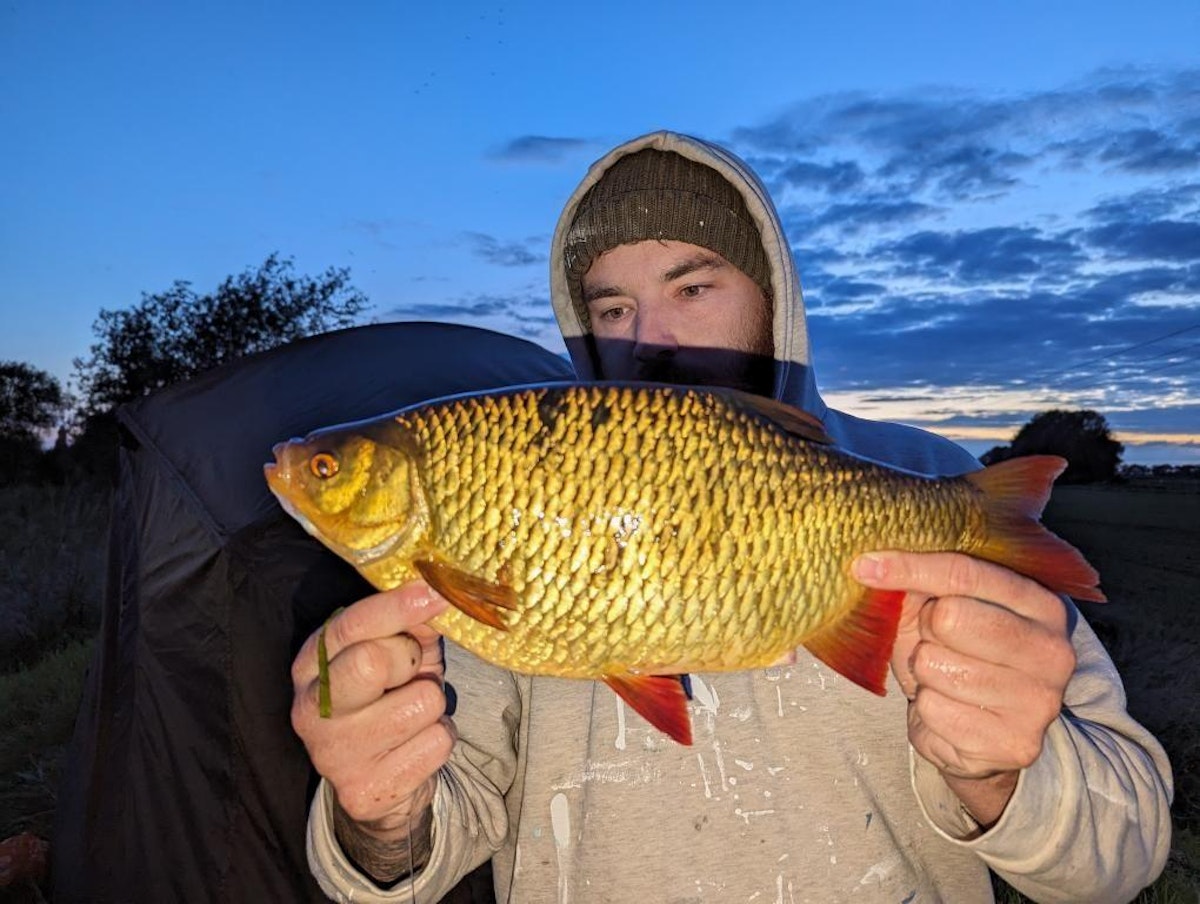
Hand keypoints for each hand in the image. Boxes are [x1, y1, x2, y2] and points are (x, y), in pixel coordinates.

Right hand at [291, 581, 452, 845]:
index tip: (435, 592)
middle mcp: (309, 708)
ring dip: (433, 706)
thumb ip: (412, 622)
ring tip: (414, 714)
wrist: (387, 779)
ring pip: (420, 704)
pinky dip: (439, 740)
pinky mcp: (363, 792)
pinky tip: (416, 747)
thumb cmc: (394, 697)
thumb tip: (439, 595)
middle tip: (412, 672)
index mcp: (311, 664)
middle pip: (371, 662)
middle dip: (409, 660)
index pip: (350, 625)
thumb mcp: (401, 650)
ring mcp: (331, 756)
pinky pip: (436, 745)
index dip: (396, 606)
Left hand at [852, 551, 1075, 825]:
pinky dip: (926, 707)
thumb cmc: (954, 658)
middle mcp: (1053, 651)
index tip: (864, 566)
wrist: (976, 735)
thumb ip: (918, 583)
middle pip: (950, 616)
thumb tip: (872, 566)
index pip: (966, 573)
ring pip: (935, 664)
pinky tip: (948, 709)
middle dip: (924, 628)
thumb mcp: (936, 609)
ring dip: (923, 672)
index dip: (910, 567)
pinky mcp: (1016, 743)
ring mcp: (1040, 701)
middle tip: (932, 641)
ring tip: (943, 678)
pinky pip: (934, 708)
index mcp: (1041, 605)